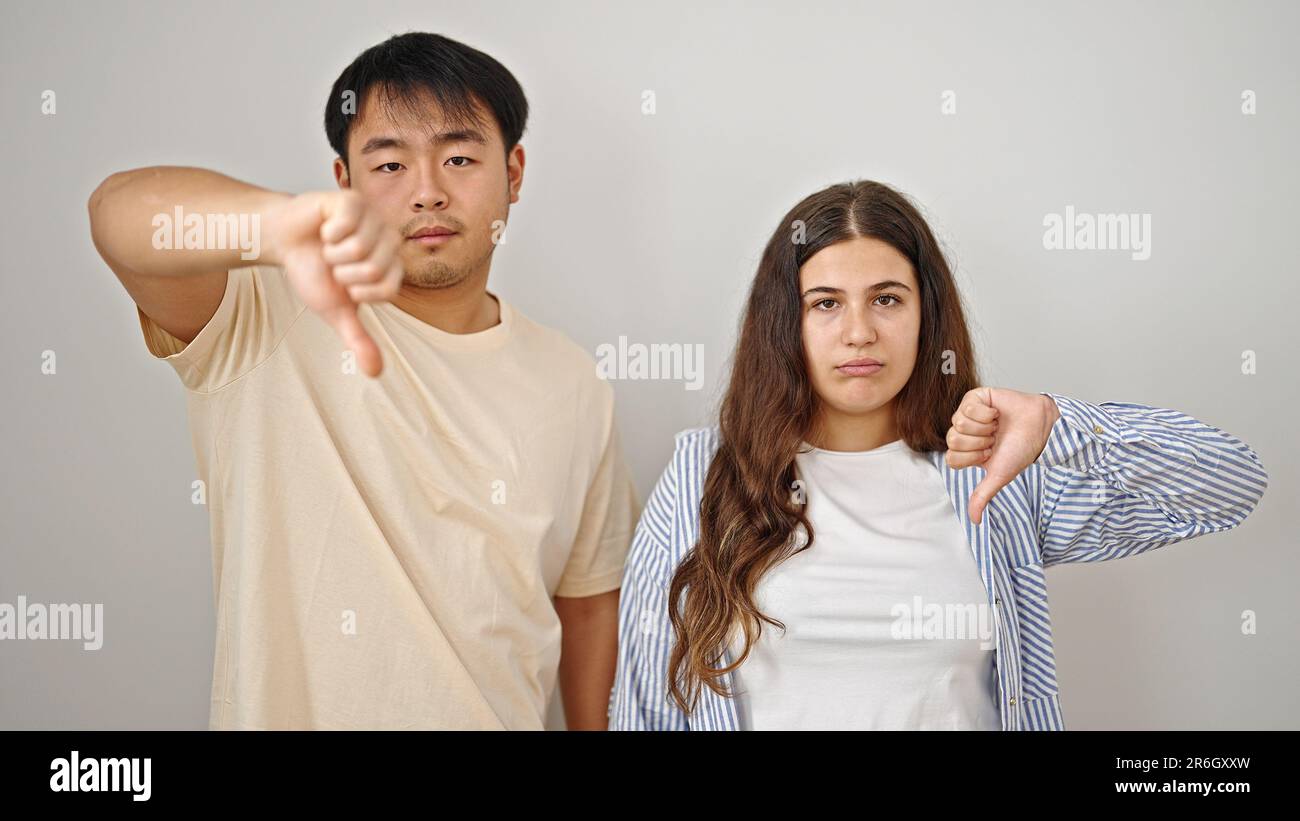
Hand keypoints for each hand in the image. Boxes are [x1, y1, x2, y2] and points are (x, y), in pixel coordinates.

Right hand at [264, 190, 402, 376]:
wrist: (283, 241)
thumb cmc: (313, 272)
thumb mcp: (335, 311)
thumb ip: (358, 339)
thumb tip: (375, 373)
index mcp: (391, 267)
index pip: (386, 289)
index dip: (358, 292)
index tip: (345, 284)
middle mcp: (389, 240)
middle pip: (373, 269)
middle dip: (342, 272)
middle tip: (333, 262)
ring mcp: (374, 217)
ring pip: (359, 247)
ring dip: (332, 252)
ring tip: (328, 245)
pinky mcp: (353, 199)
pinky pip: (347, 223)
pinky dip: (327, 231)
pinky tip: (325, 227)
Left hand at [944, 387, 1060, 524]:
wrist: (1040, 426)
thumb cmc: (1021, 449)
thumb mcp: (1000, 476)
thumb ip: (982, 496)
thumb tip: (975, 521)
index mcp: (966, 452)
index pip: (952, 459)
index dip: (973, 458)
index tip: (990, 454)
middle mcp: (964, 433)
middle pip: (952, 441)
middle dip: (980, 443)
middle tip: (995, 439)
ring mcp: (967, 414)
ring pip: (959, 424)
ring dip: (984, 428)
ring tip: (997, 426)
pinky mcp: (975, 397)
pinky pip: (967, 406)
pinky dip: (986, 413)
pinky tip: (996, 413)